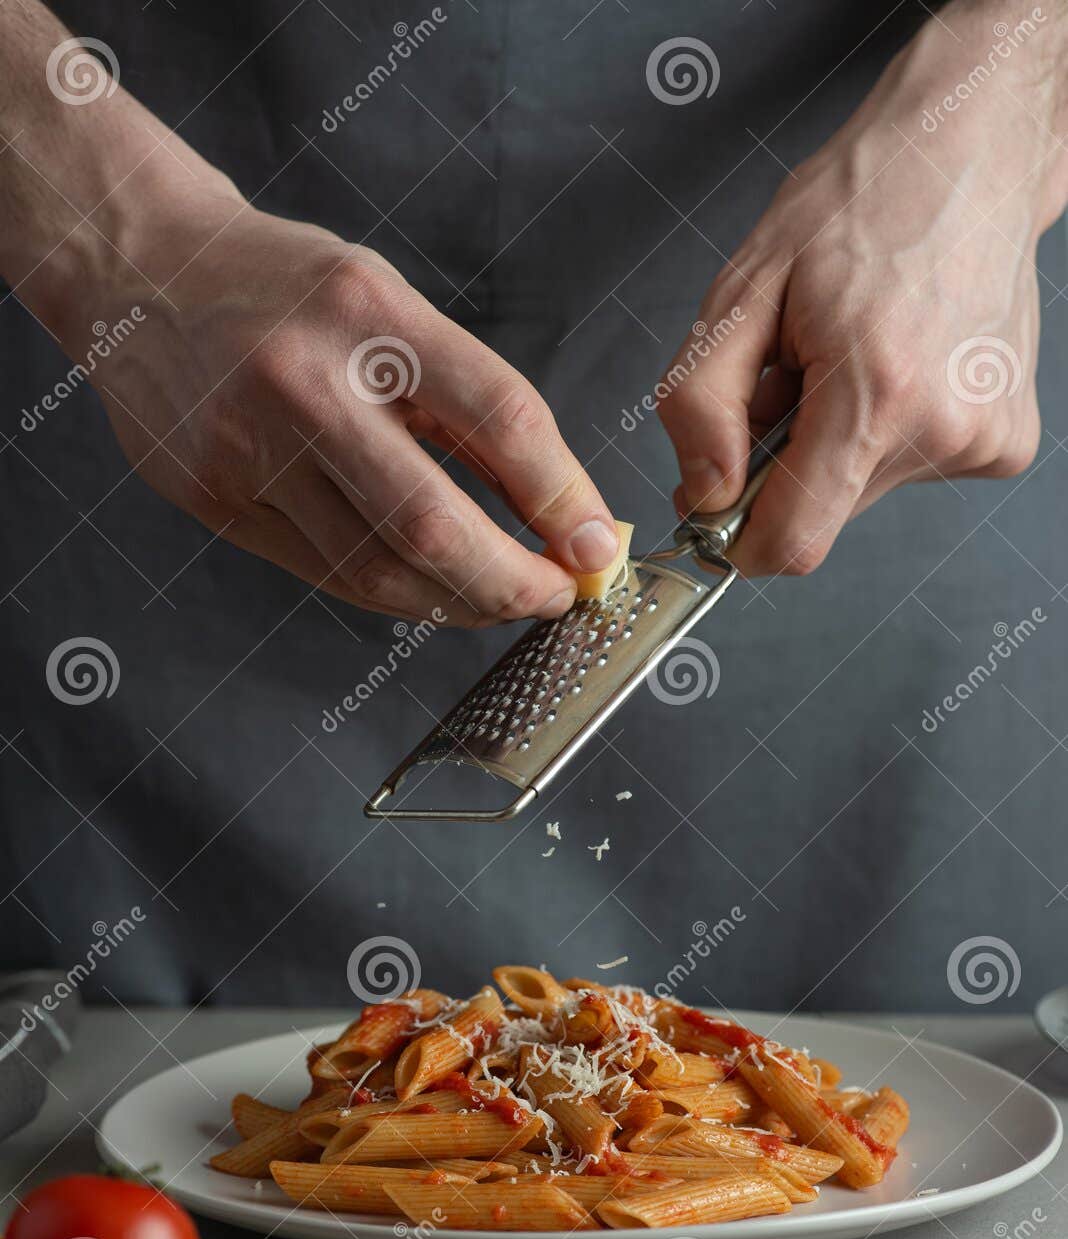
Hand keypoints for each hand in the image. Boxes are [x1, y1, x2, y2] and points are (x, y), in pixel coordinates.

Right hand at [68, 196, 619, 624]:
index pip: (499, 417)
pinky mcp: (213, 499)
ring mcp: (247, 449)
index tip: (596, 546)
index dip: (562, 497)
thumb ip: (465, 401)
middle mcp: (303, 382)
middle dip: (511, 583)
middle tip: (555, 597)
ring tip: (498, 600)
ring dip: (456, 603)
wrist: (136, 269)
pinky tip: (427, 589)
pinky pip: (323, 572)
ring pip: (374, 571)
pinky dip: (391, 592)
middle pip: (432, 524)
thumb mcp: (387, 304)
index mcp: (367, 312)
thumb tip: (558, 508)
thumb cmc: (284, 289)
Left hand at [657, 0, 1066, 576]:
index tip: (718, 503)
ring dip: (835, 445)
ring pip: (863, 492)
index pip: (792, 542)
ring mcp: (984, 438)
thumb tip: (704, 494)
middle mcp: (943, 426)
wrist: (968, 155)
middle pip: (823, 515)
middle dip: (785, 468)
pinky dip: (885, 434)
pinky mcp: (1007, 442)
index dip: (740, 538)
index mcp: (875, 390)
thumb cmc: (858, 207)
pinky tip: (897, 365)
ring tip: (850, 358)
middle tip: (791, 381)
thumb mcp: (743, 290)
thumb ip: (702, 405)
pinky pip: (912, 470)